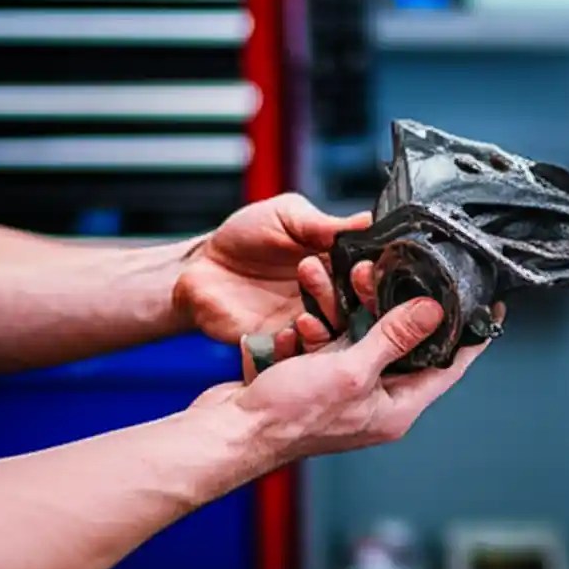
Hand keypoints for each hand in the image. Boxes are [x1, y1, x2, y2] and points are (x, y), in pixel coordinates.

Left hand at [173, 194, 368, 343]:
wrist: (200, 268)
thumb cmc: (243, 235)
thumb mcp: (287, 216)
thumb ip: (324, 224)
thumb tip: (369, 220)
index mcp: (335, 265)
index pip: (366, 275)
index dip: (369, 274)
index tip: (364, 266)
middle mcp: (327, 296)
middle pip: (356, 307)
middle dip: (352, 297)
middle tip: (337, 280)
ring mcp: (306, 322)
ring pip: (331, 332)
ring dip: (324, 321)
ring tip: (306, 309)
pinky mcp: (282, 343)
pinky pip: (299, 352)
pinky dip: (296, 344)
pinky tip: (288, 331)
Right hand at [193, 297, 502, 461]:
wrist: (227, 432)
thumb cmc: (287, 417)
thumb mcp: (352, 371)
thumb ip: (393, 338)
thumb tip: (433, 312)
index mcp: (398, 407)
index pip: (450, 365)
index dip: (471, 335)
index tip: (490, 305)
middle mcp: (377, 399)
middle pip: (405, 342)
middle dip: (395, 303)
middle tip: (394, 271)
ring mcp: (346, 387)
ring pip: (362, 333)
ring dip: (349, 307)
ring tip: (341, 280)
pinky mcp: (317, 376)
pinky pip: (328, 339)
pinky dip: (318, 324)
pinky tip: (302, 320)